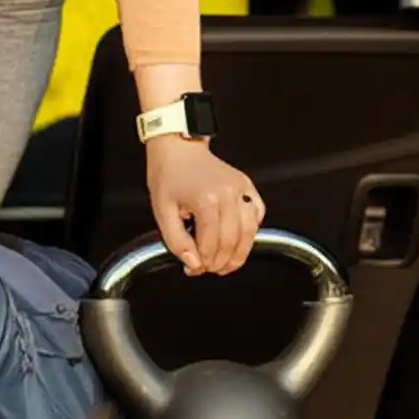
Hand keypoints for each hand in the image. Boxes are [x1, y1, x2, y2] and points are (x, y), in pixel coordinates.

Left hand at [146, 137, 264, 275]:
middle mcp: (229, 194)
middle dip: (221, 262)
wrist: (178, 148)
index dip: (203, 262)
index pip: (211, 243)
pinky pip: (257, 214)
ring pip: (250, 231)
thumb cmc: (168, 175)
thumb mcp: (162, 211)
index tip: (194, 269)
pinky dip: (251, 232)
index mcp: (206, 199)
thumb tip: (193, 263)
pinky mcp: (247, 186)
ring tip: (225, 264)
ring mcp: (241, 189)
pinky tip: (238, 241)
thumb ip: (177, 241)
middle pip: (233, 241)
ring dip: (239, 253)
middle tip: (208, 269)